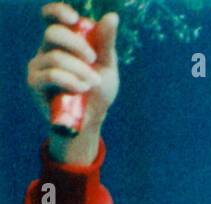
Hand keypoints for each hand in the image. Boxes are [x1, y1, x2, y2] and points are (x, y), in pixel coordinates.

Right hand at [28, 3, 119, 162]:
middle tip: (93, 59)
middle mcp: (47, 49)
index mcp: (63, 41)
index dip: (58, 12)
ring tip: (93, 82)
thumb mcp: (107, 65)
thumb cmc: (98, 90)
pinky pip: (51, 75)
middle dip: (77, 45)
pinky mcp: (34, 82)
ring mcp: (38, 65)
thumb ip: (106, 42)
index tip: (75, 20)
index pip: (51, 17)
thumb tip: (112, 16)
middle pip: (52, 33)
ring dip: (80, 70)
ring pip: (55, 57)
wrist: (92, 119)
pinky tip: (82, 88)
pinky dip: (71, 81)